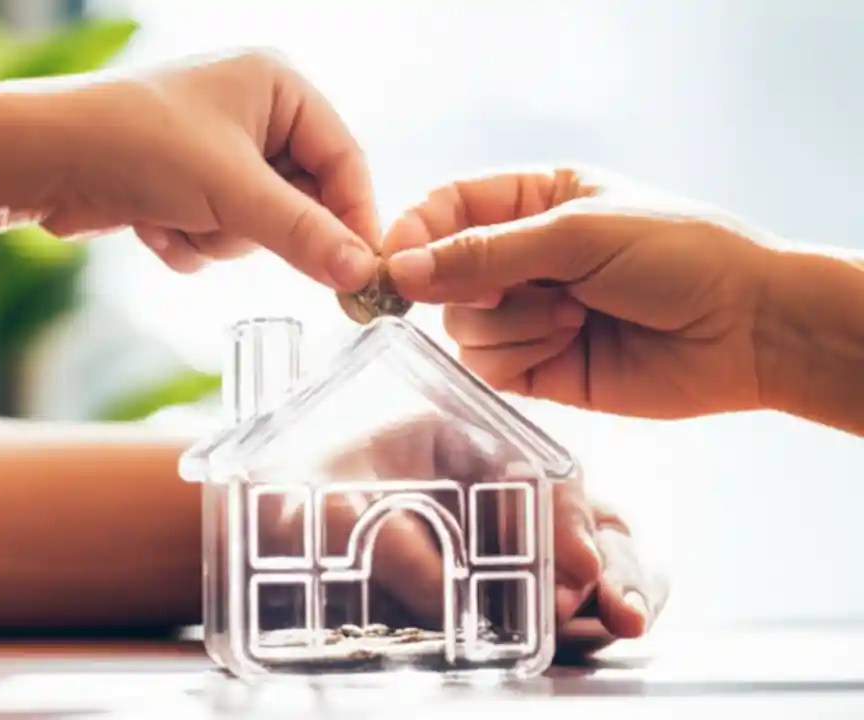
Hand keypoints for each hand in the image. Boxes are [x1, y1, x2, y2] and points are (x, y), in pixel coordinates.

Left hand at [37, 49, 378, 291]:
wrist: (41, 160)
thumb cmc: (138, 146)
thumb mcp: (233, 192)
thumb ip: (304, 234)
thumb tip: (362, 272)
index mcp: (278, 85)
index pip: (345, 158)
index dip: (353, 218)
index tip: (361, 273)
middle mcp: (254, 112)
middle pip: (302, 200)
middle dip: (257, 226)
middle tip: (227, 226)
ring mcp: (218, 151)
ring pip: (257, 228)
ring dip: (216, 238)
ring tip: (175, 215)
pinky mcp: (186, 187)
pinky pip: (218, 236)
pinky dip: (188, 243)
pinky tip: (151, 224)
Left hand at [258, 413, 666, 659]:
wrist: (257, 541)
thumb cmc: (284, 503)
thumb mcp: (329, 516)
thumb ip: (393, 552)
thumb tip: (459, 604)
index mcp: (452, 433)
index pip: (531, 464)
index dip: (564, 515)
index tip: (577, 564)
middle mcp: (486, 476)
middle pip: (575, 508)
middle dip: (610, 556)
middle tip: (617, 607)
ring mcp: (495, 529)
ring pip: (584, 549)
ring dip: (616, 585)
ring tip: (626, 622)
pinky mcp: (492, 578)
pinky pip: (558, 590)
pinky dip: (587, 612)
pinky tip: (601, 633)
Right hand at [381, 166, 779, 418]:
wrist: (747, 329)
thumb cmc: (678, 256)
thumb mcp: (574, 235)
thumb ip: (484, 255)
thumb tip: (403, 269)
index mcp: (535, 200)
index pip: (448, 206)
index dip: (416, 232)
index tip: (396, 261)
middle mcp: (525, 257)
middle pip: (444, 274)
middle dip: (467, 286)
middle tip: (504, 291)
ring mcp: (530, 313)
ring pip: (463, 325)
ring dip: (509, 322)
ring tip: (571, 315)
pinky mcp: (539, 366)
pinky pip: (489, 365)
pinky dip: (519, 354)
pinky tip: (568, 341)